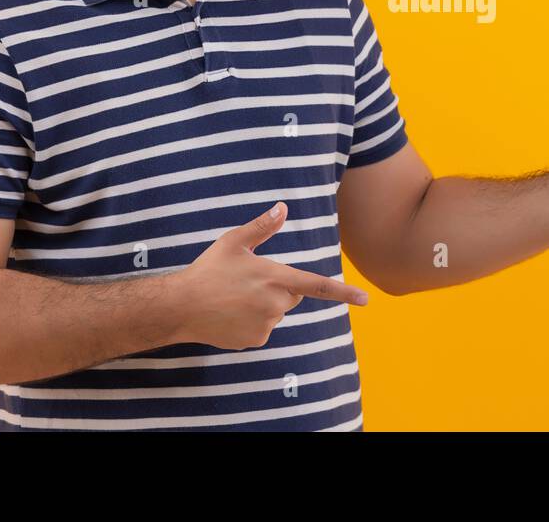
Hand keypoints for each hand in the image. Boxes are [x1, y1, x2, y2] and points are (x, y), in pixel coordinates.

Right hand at [172, 201, 369, 348]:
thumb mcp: (234, 242)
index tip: (366, 300)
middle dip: (279, 288)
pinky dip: (252, 321)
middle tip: (249, 281)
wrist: (182, 306)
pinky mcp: (254, 340)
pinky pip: (262, 328)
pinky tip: (230, 313)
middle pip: (292, 295)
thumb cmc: (209, 270)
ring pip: (276, 312)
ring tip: (235, 297)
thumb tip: (283, 208)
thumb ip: (262, 226)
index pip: (317, 286)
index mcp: (275, 278)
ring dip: (264, 305)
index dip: (344, 292)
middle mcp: (275, 304)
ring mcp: (265, 325)